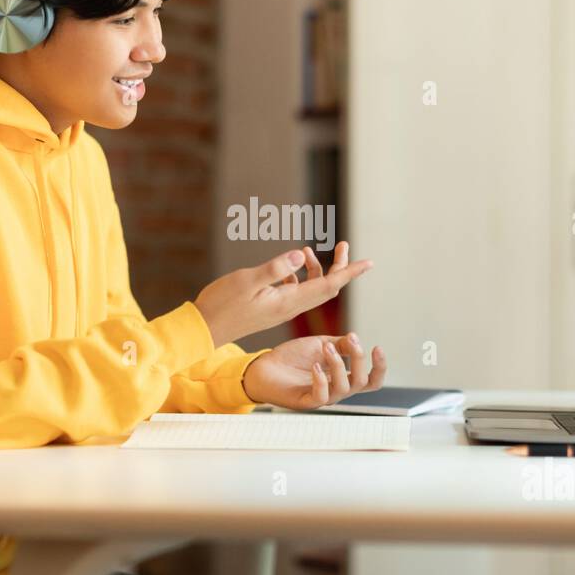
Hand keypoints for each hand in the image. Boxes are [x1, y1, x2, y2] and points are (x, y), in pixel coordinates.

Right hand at [194, 241, 371, 346]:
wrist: (204, 329)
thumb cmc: (223, 304)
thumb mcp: (248, 281)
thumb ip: (276, 268)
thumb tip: (302, 255)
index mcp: (289, 301)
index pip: (328, 285)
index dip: (349, 272)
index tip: (369, 262)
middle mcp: (290, 307)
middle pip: (326, 288)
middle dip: (340, 267)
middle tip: (344, 245)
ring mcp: (281, 308)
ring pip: (311, 289)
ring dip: (316, 269)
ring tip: (311, 249)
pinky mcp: (272, 307)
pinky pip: (295, 291)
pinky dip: (300, 275)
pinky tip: (291, 264)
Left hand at [241, 332, 386, 410]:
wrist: (264, 366)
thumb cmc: (292, 358)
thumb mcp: (320, 344)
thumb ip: (340, 344)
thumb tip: (356, 339)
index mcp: (342, 378)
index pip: (371, 381)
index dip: (380, 368)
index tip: (377, 347)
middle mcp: (336, 390)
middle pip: (361, 382)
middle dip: (359, 360)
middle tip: (350, 341)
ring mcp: (322, 397)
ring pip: (344, 388)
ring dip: (339, 364)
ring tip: (326, 348)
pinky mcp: (306, 401)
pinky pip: (321, 396)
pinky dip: (321, 379)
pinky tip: (315, 366)